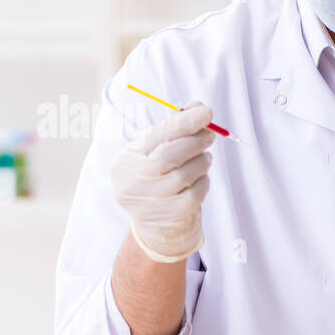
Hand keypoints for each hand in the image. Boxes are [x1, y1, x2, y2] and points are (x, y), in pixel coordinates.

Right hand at [110, 101, 214, 262]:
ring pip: (184, 174)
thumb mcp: (158, 152)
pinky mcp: (167, 218)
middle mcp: (130, 184)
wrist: (157, 227)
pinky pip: (194, 193)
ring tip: (204, 158)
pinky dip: (203, 181)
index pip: (155, 136)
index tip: (206, 112)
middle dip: (195, 141)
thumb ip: (175, 129)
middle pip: (168, 156)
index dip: (183, 123)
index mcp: (125, 162)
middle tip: (210, 134)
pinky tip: (200, 178)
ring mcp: (147, 204)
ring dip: (201, 161)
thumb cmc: (157, 180)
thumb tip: (198, 107)